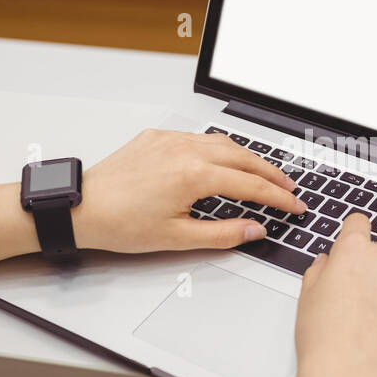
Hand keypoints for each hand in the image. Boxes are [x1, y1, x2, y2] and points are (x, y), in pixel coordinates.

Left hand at [73, 129, 305, 252]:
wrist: (82, 208)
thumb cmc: (121, 223)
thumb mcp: (178, 238)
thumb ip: (224, 233)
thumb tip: (255, 229)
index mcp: (194, 175)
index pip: (251, 185)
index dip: (278, 198)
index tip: (294, 205)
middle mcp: (185, 150)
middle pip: (244, 157)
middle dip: (271, 173)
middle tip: (288, 188)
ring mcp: (170, 141)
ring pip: (222, 142)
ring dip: (247, 158)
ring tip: (262, 174)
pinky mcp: (156, 138)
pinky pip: (197, 138)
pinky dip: (218, 149)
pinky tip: (222, 161)